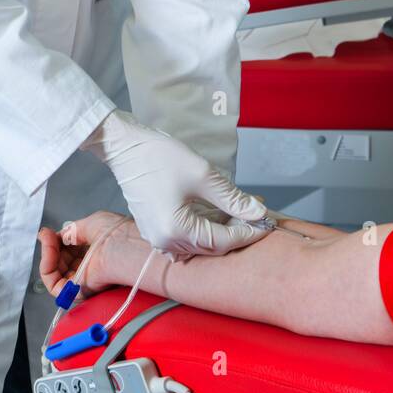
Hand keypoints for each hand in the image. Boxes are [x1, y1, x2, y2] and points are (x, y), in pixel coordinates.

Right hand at [36, 210, 124, 301]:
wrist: (123, 247)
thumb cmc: (115, 233)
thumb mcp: (91, 224)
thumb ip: (72, 231)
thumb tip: (58, 235)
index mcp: (95, 251)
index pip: (69, 250)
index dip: (57, 241)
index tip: (48, 233)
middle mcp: (90, 266)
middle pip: (60, 261)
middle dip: (50, 247)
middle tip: (47, 236)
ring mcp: (84, 279)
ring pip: (55, 272)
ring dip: (47, 256)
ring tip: (48, 243)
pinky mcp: (78, 291)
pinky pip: (54, 284)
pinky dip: (47, 269)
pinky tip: (48, 255)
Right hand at [79, 108, 268, 257]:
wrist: (125, 146)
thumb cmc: (159, 157)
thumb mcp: (203, 175)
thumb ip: (233, 198)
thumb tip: (258, 213)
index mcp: (176, 232)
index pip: (222, 241)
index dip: (248, 232)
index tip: (267, 222)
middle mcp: (164, 242)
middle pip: (211, 246)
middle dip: (236, 229)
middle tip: (256, 211)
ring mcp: (157, 237)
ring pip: (200, 242)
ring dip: (222, 228)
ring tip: (240, 208)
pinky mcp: (155, 228)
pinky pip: (186, 236)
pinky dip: (205, 226)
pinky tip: (218, 210)